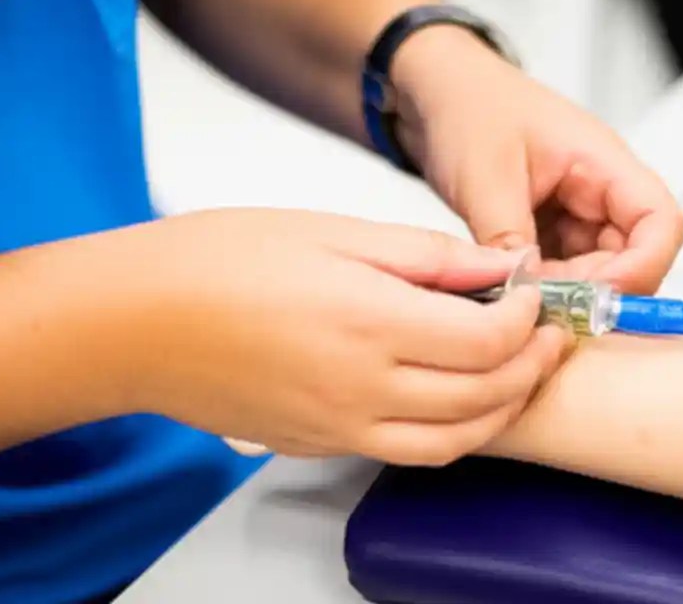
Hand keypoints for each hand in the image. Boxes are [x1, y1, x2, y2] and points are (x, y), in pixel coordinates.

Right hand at [101, 208, 567, 465]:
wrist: (134, 322)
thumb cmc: (216, 261)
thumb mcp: (330, 230)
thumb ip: (423, 255)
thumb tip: (496, 264)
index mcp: (368, 322)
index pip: (490, 339)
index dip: (529, 316)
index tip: (532, 290)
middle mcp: (361, 388)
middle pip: (486, 396)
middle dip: (533, 363)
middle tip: (547, 330)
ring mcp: (340, 427)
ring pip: (455, 442)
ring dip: (503, 409)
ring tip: (517, 370)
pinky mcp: (320, 445)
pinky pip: (408, 453)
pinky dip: (452, 433)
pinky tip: (457, 396)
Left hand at [391, 28, 682, 293]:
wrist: (435, 89)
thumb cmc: (467, 104)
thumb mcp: (483, 176)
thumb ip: (508, 237)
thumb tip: (527, 291)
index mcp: (602, 162)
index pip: (661, 224)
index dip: (643, 268)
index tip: (600, 298)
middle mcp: (600, 190)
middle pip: (634, 258)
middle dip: (596, 291)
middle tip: (545, 306)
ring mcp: (577, 212)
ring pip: (598, 271)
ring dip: (569, 293)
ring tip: (523, 298)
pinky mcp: (551, 229)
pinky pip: (565, 270)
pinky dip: (546, 287)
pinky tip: (514, 290)